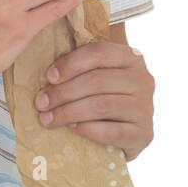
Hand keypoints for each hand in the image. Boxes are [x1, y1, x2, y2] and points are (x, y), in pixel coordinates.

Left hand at [34, 42, 154, 160]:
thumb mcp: (96, 75)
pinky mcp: (145, 134)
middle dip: (63, 92)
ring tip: (48, 119)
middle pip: (97, 80)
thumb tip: (46, 65)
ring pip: (102, 105)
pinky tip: (72, 129)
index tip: (48, 77)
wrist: (127, 133)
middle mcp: (143, 80)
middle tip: (41, 103)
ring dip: (69, 112)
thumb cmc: (103, 97)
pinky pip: (113, 131)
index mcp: (131, 57)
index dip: (70, 64)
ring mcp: (147, 108)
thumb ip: (80, 65)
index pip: (98, 52)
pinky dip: (88, 130)